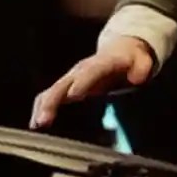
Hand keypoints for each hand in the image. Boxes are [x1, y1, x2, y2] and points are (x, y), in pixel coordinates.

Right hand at [30, 36, 153, 128]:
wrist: (119, 50)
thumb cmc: (131, 59)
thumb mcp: (142, 61)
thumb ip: (141, 68)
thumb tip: (137, 77)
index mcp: (101, 64)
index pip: (91, 72)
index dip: (83, 82)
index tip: (74, 94)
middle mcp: (82, 70)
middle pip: (63, 84)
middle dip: (53, 101)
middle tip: (44, 120)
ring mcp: (72, 77)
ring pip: (52, 91)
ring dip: (43, 108)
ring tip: (37, 125)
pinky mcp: (67, 86)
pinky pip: (50, 96)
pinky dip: (41, 109)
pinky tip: (35, 125)